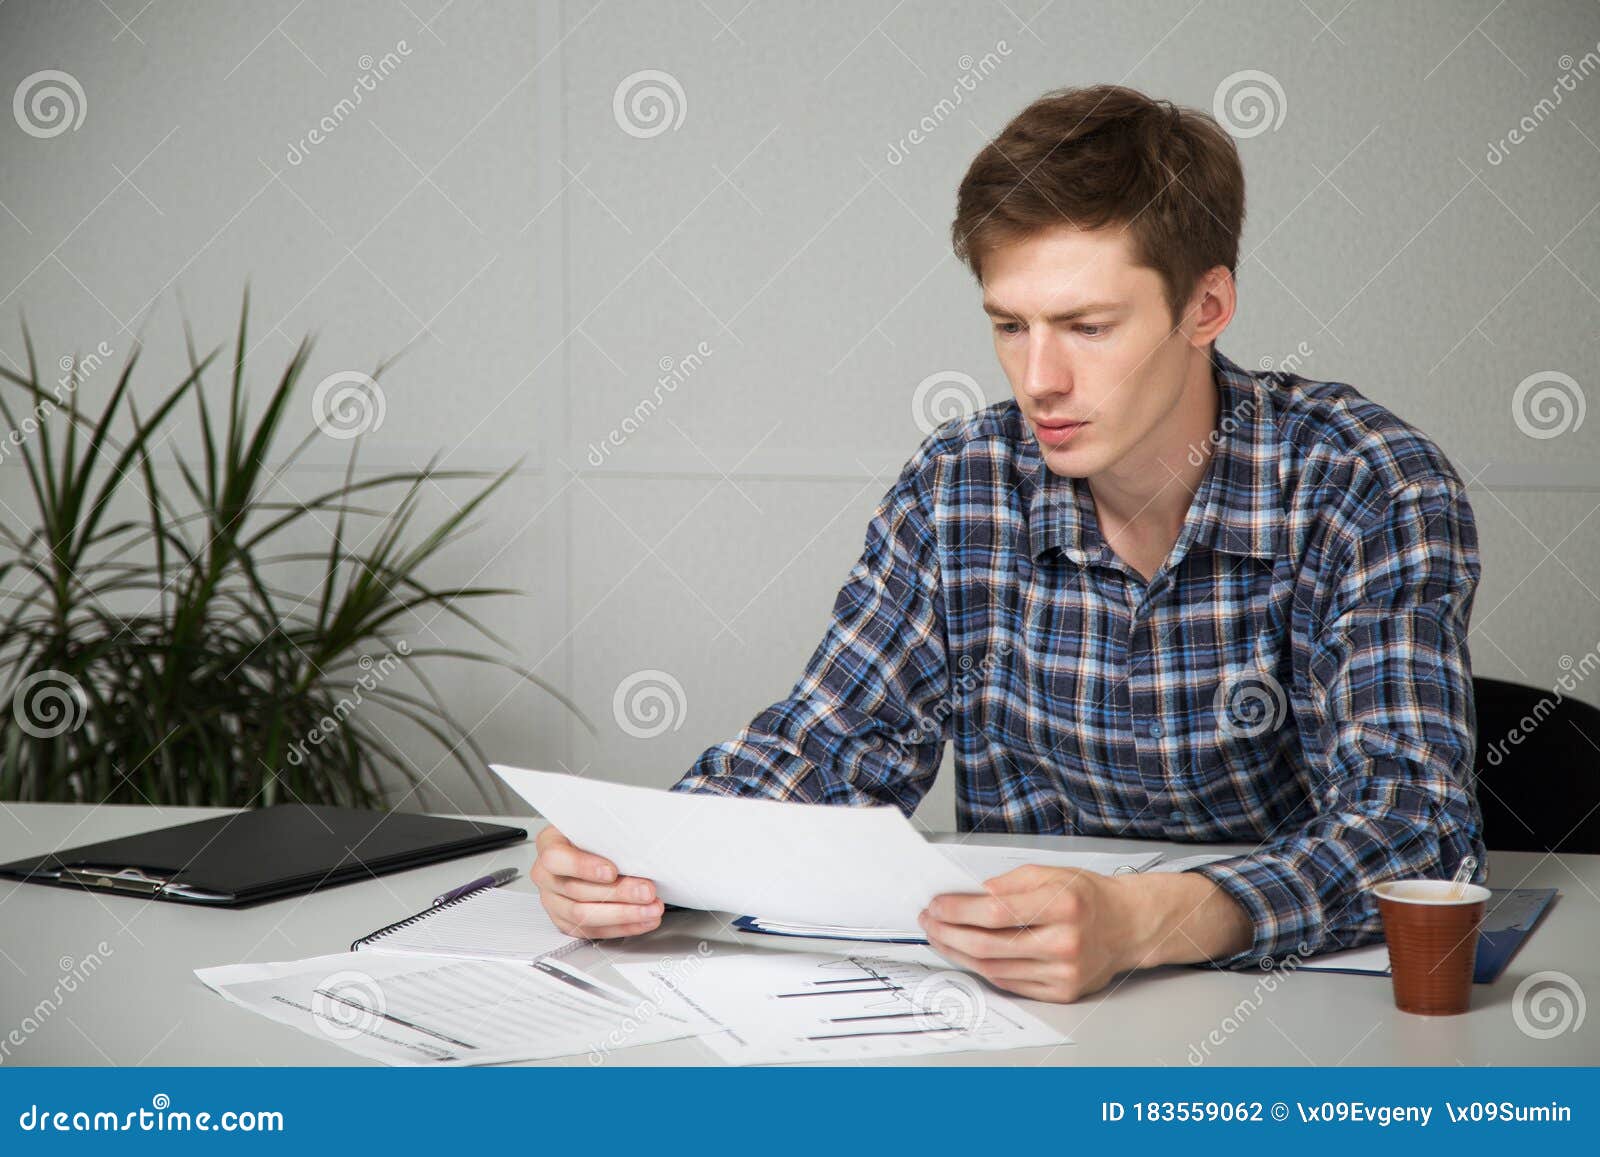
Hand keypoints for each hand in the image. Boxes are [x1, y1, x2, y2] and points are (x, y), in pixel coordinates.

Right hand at [529, 824, 663, 938]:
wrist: (590, 850)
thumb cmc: (594, 835)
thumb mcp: (597, 824)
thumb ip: (608, 832)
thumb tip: (635, 841)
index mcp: (549, 844)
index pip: (556, 858)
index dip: (584, 867)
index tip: (612, 871)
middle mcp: (546, 876)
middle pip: (577, 890)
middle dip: (618, 893)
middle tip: (646, 891)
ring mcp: (554, 901)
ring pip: (585, 915)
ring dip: (624, 914)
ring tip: (651, 908)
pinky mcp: (567, 922)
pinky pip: (594, 930)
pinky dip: (624, 926)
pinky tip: (643, 919)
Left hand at [919, 865, 1254, 1002]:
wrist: (1127, 926)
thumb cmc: (1087, 896)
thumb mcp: (1050, 872)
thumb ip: (1009, 883)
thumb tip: (969, 895)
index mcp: (1063, 904)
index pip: (995, 911)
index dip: (957, 910)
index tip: (935, 905)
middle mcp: (1066, 942)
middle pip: (989, 945)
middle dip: (949, 934)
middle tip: (929, 924)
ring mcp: (1065, 972)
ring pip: (995, 968)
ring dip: (959, 954)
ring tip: (941, 938)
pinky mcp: (1062, 992)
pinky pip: (1010, 982)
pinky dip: (983, 968)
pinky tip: (967, 954)